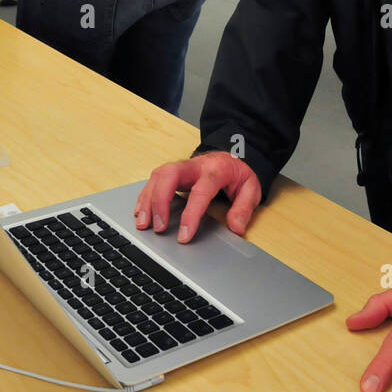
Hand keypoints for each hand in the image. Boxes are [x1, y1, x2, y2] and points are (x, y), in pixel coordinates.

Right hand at [134, 150, 261, 241]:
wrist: (231, 156)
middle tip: (158, 227)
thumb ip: (244, 208)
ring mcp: (181, 166)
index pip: (200, 191)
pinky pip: (153, 180)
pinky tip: (141, 211)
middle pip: (170, 175)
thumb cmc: (237, 173)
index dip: (191, 214)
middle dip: (160, 201)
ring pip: (158, 176)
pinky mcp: (172, 172)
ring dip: (148, 200)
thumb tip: (235, 227)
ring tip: (143, 224)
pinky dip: (145, 196)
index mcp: (215, 170)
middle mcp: (194, 165)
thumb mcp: (251, 188)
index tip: (184, 236)